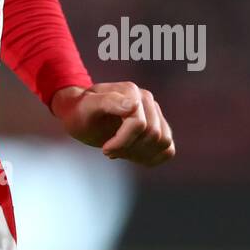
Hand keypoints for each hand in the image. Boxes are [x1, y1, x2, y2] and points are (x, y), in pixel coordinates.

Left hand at [51, 82, 174, 166]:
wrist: (80, 115)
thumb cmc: (80, 111)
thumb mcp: (87, 108)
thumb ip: (107, 102)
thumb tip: (134, 105)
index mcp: (130, 91)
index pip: (139, 124)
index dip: (123, 142)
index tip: (104, 150)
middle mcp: (146, 99)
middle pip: (153, 135)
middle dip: (130, 149)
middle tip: (109, 151)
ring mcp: (155, 113)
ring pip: (164, 142)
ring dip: (141, 154)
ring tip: (120, 152)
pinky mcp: (159, 127)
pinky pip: (169, 149)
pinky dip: (152, 158)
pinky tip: (132, 155)